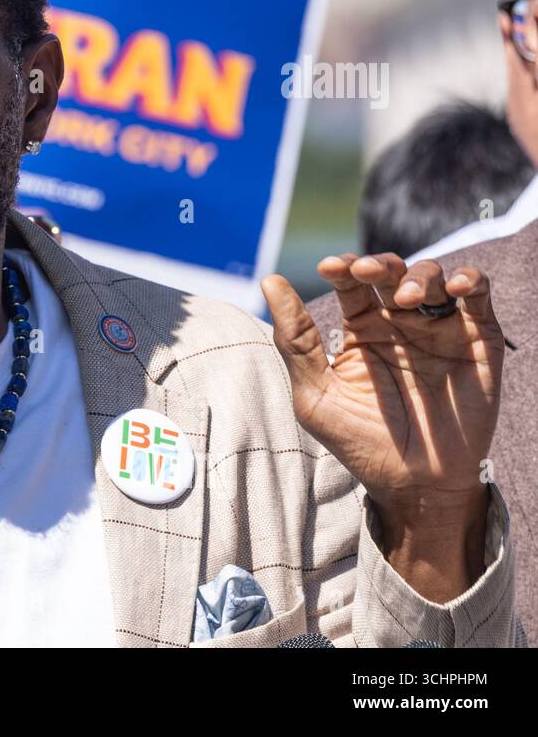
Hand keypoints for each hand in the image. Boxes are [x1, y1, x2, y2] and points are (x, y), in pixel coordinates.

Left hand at [261, 253, 503, 601]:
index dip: (342, 267)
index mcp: (360, 329)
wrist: (415, 485)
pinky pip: (478, 297)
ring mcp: (439, 330)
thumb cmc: (358, 442)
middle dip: (379, 264)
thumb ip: (295, 339)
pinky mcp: (477, 341)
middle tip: (365, 272)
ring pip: (432, 277)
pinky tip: (457, 286)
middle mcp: (399, 323)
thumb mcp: (315, 393)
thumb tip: (269, 280)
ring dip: (419, 276)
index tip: (329, 267)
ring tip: (407, 298)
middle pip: (391, 272)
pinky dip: (471, 281)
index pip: (351, 283)